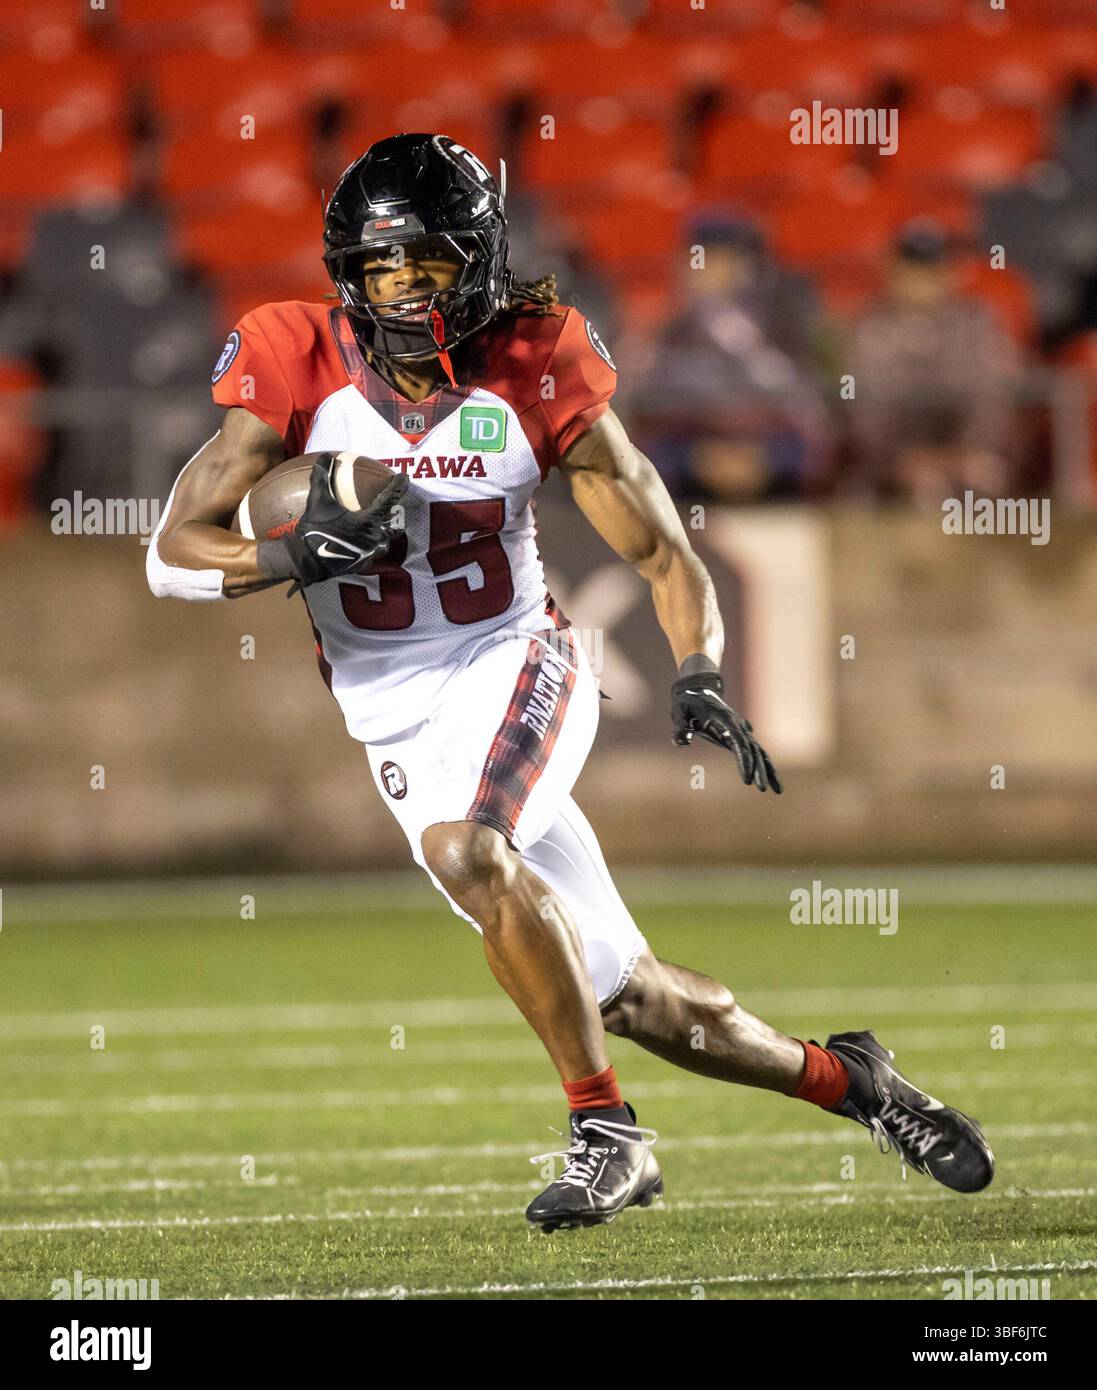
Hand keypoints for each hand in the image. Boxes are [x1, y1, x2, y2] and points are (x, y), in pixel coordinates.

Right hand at [261, 455, 408, 592]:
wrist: (307, 561)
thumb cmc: (315, 530)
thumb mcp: (318, 501)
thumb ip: (322, 477)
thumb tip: (324, 456)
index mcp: (368, 521)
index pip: (388, 500)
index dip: (398, 487)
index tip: (404, 477)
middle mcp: (374, 538)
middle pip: (395, 526)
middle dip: (396, 516)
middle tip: (392, 508)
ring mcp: (370, 553)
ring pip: (385, 542)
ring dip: (385, 533)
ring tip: (379, 526)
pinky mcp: (363, 564)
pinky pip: (373, 553)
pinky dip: (371, 545)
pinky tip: (363, 542)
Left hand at [671, 670, 781, 793]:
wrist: (698, 690)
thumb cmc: (687, 702)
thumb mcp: (679, 711)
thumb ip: (679, 726)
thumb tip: (681, 742)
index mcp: (724, 721)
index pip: (739, 743)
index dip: (745, 760)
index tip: (746, 779)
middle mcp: (737, 726)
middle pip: (753, 750)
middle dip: (759, 770)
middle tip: (762, 789)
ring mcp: (741, 731)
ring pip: (759, 752)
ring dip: (768, 770)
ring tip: (777, 791)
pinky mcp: (740, 736)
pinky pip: (756, 752)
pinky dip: (764, 766)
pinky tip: (771, 782)